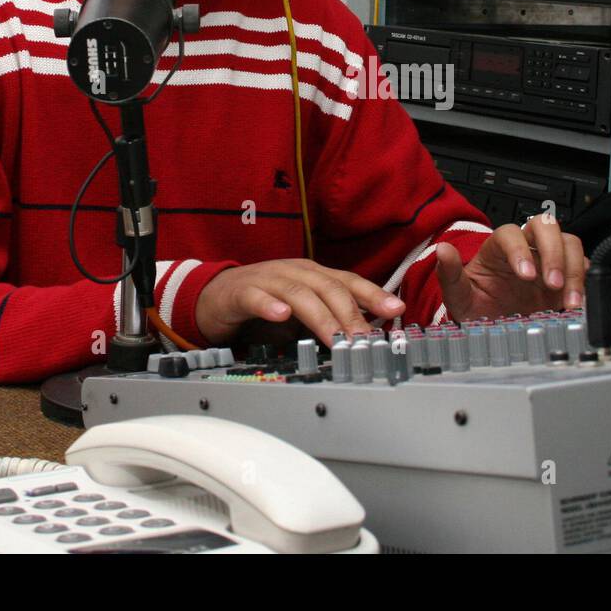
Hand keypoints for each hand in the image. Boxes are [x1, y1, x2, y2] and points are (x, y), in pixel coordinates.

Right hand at [195, 259, 405, 346]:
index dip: (374, 294)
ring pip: (299, 293)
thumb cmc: (263, 303)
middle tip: (366, 338)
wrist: (213, 296)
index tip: (396, 310)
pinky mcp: (241, 291)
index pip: (349, 282)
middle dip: (351, 313)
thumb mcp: (301, 313)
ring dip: (320, 316)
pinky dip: (270, 305)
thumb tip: (365, 339)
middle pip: (329, 288)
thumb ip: (329, 320)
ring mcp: (268, 278)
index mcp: (313, 275)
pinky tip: (280, 316)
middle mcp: (295, 271)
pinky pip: (257, 297)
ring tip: (335, 336)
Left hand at [434, 216, 587, 322]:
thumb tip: (442, 250)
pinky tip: (575, 303)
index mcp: (498, 247)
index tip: (526, 275)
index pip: (511, 234)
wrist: (494, 325)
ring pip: (569, 242)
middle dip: (553, 253)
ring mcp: (548, 260)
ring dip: (573, 269)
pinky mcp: (565, 276)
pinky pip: (582, 266)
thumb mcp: (459, 295)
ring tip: (569, 301)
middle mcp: (526, 247)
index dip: (521, 250)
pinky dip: (583, 283)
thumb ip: (450, 274)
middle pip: (546, 226)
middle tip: (552, 284)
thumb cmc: (477, 305)